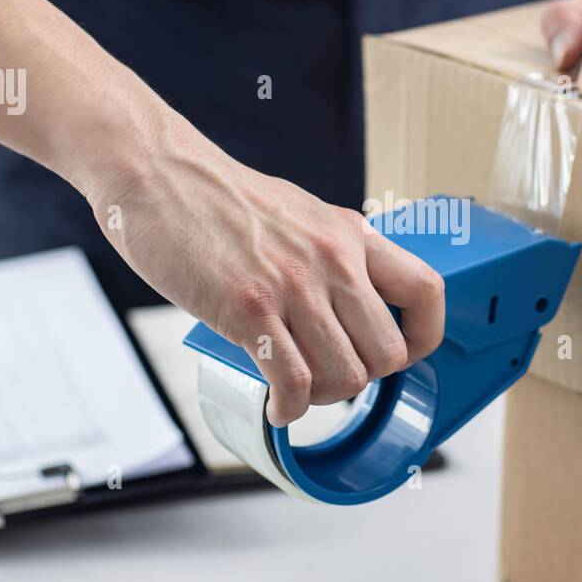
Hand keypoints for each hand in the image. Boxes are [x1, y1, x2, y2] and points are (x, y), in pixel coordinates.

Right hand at [89, 108, 444, 426]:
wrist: (155, 172)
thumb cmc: (216, 196)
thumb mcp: (298, 214)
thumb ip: (330, 256)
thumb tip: (346, 307)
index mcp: (350, 234)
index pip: (426, 291)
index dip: (425, 337)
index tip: (403, 355)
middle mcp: (332, 259)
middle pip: (389, 352)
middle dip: (363, 377)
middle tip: (329, 374)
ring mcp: (293, 286)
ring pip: (346, 377)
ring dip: (324, 398)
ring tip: (298, 388)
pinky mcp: (248, 310)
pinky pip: (295, 383)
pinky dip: (290, 409)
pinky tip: (277, 406)